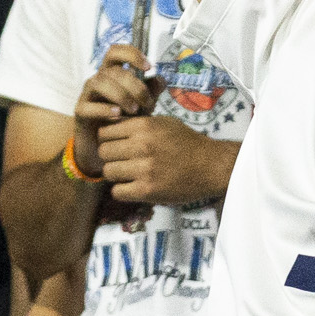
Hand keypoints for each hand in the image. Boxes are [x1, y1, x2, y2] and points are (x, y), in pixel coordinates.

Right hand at [71, 43, 162, 180]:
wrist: (107, 146)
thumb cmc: (125, 120)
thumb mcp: (143, 104)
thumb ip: (151, 91)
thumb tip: (160, 79)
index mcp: (113, 73)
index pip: (115, 51)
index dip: (131, 54)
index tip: (148, 66)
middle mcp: (98, 79)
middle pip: (114, 70)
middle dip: (135, 85)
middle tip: (147, 103)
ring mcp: (87, 95)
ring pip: (99, 83)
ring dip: (120, 95)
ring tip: (134, 110)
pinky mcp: (80, 112)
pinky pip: (88, 106)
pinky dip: (104, 109)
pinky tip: (118, 115)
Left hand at [98, 115, 235, 206]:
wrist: (211, 166)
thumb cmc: (187, 142)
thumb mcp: (164, 123)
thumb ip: (138, 123)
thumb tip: (111, 123)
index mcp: (144, 126)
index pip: (105, 131)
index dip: (108, 138)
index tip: (117, 144)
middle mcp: (142, 145)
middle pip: (103, 151)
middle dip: (110, 156)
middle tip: (123, 161)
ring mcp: (144, 169)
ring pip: (108, 172)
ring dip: (116, 175)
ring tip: (129, 174)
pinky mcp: (147, 190)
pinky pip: (117, 192)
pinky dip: (123, 191)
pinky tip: (134, 187)